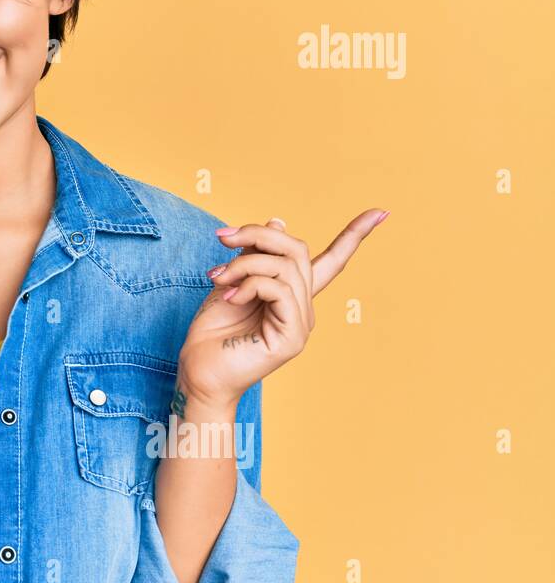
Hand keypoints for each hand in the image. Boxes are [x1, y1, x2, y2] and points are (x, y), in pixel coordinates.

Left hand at [174, 209, 388, 415]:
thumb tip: (279, 222)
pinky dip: (250, 284)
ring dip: (245, 264)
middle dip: (259, 235)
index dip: (355, 235)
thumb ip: (256, 255)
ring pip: (285, 268)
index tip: (381, 212)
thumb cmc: (214, 330)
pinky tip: (230, 297)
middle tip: (223, 238)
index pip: (332, 261)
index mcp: (293, 294)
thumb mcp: (233, 280)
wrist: (200, 371)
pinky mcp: (292, 337)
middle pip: (298, 251)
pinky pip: (279, 290)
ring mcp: (301, 323)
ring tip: (218, 278)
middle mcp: (304, 308)